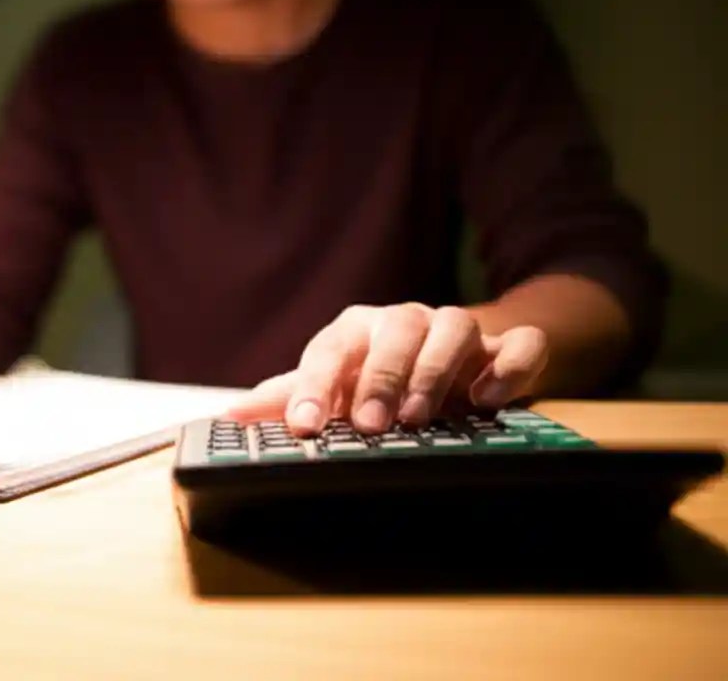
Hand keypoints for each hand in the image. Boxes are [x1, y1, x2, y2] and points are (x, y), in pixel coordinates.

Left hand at [227, 303, 548, 433]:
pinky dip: (509, 365)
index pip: (331, 348)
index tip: (303, 426)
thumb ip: (287, 400)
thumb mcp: (332, 386)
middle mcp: (407, 323)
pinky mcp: (508, 346)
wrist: (456, 357)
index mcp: (359, 330)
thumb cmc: (378, 374)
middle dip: (380, 377)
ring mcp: (460, 331)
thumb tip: (229, 416)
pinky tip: (489, 397)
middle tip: (369, 424)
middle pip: (395, 331)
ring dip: (436, 370)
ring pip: (454, 328)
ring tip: (419, 417)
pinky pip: (520, 343)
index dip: (313, 385)